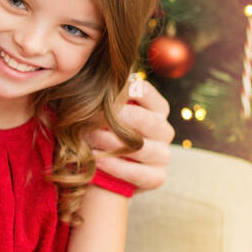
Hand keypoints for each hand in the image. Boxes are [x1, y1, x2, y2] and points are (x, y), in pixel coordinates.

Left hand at [87, 76, 173, 191]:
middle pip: (142, 119)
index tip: (97, 94)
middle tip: (88, 118)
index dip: (119, 91)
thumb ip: (106, 96)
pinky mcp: (157, 177)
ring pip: (138, 146)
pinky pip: (136, 172)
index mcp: (157, 108)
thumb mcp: (106, 112)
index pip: (143, 90)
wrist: (107, 172)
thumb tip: (94, 74)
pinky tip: (95, 160)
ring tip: (87, 139)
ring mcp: (163, 155)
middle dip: (112, 118)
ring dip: (108, 142)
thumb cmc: (104, 134)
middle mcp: (164, 130)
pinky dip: (113, 165)